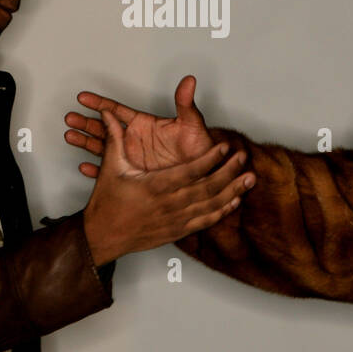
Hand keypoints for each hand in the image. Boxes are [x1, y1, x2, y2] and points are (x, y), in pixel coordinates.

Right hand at [65, 74, 214, 177]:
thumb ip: (185, 104)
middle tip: (70, 118)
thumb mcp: (192, 125)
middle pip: (104, 127)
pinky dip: (98, 170)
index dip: (100, 103)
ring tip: (70, 136)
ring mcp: (133, 157)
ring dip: (86, 142)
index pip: (117, 111)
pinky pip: (112, 171)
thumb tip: (189, 81)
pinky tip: (85, 167)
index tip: (83, 97)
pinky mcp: (135, 175)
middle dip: (86, 122)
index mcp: (145, 125)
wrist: (205, 174)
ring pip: (103, 147)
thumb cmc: (200, 148)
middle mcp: (136, 140)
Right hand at [81, 107, 253, 265]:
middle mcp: (168, 205)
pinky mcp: (176, 232)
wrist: (102, 237)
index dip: (210, 159)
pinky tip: (235, 201)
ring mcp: (174, 220)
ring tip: (250, 178)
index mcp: (154, 187)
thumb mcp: (111, 168)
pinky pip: (205, 222)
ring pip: (210, 206)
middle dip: (229, 172)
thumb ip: (114, 138)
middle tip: (243, 158)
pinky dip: (222, 211)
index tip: (224, 147)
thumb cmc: (107, 202)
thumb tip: (108, 114)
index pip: (190, 172)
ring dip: (233, 191)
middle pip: (207, 189)